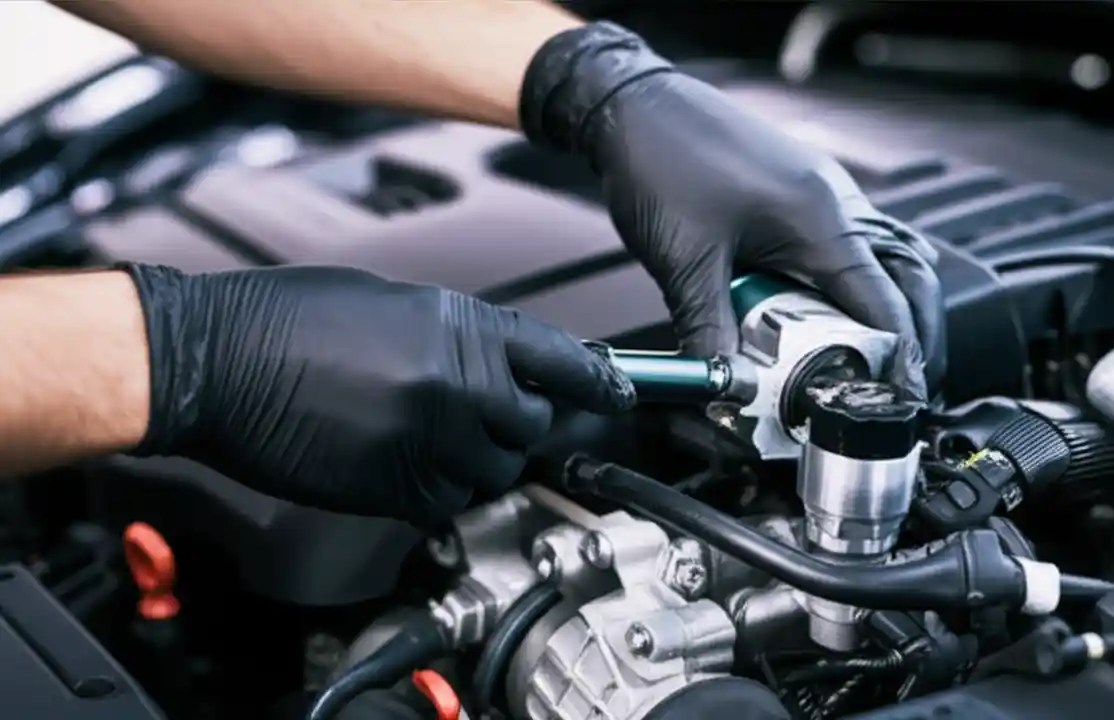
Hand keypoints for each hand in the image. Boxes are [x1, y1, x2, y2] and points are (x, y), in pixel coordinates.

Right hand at [122, 264, 634, 526]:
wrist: (216, 359)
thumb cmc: (289, 319)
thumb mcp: (394, 305)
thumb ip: (457, 338)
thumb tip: (494, 363)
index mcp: (461, 327)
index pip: (559, 359)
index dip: (597, 380)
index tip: (620, 393)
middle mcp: (457, 383)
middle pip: (531, 425)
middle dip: (513, 425)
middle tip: (479, 417)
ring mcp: (428, 438)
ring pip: (493, 471)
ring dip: (474, 461)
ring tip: (425, 435)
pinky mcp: (394, 487)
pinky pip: (447, 502)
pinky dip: (436, 491)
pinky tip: (399, 462)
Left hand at [521, 23, 944, 397]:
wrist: (632, 105)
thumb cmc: (661, 159)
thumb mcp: (683, 262)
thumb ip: (710, 331)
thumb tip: (727, 386)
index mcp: (820, 220)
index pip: (885, 303)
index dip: (900, 358)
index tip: (904, 399)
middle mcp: (835, 204)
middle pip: (907, 279)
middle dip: (916, 336)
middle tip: (906, 387)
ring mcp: (822, 195)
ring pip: (884, 261)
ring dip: (887, 311)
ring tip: (876, 360)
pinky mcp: (802, 195)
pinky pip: (850, 246)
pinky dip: (854, 287)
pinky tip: (829, 315)